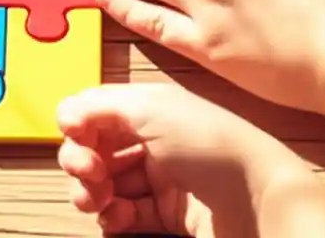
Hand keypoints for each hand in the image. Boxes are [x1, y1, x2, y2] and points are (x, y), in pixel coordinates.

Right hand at [57, 83, 324, 236]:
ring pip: (104, 187)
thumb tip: (63, 115)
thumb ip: (98, 105)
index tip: (77, 139)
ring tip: (98, 200)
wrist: (261, 203)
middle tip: (88, 174)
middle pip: (96, 151)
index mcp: (150, 108)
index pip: (96, 114)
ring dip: (90, 193)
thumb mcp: (151, 108)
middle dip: (80, 162)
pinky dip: (111, 218)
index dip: (79, 127)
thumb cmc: (213, 147)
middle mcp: (154, 142)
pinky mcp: (167, 217)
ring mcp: (160, 181)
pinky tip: (117, 219)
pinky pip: (123, 216)